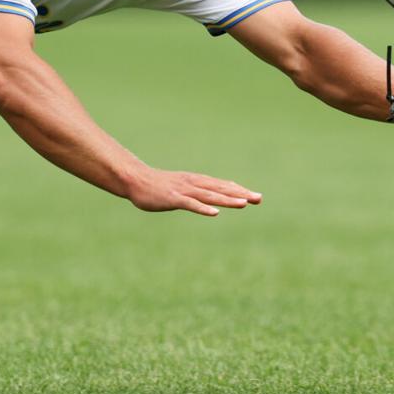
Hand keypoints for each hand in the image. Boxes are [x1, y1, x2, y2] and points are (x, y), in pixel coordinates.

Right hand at [122, 165, 261, 216]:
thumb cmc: (157, 185)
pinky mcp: (173, 198)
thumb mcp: (180, 186)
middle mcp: (193, 184)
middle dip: (240, 194)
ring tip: (244, 203)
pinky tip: (214, 213)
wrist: (135, 180)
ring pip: (209, 196)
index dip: (238, 190)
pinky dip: (203, 208)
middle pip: (220, 189)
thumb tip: (205, 198)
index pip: (221, 185)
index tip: (255, 196)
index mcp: (195, 181)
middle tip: (258, 198)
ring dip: (227, 200)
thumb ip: (194, 192)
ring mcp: (183, 190)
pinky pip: (190, 204)